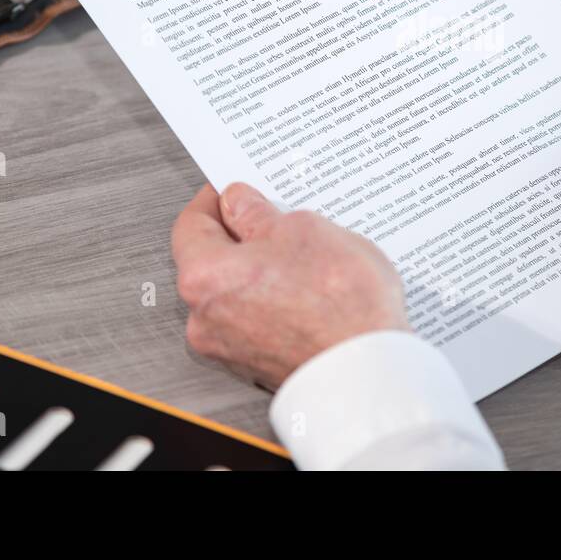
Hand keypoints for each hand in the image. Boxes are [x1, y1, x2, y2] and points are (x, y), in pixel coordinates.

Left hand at [171, 183, 409, 387]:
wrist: (369, 370)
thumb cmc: (339, 304)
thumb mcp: (302, 229)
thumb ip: (259, 213)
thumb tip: (241, 203)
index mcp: (204, 277)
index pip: (192, 224)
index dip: (216, 200)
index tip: (236, 190)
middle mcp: (205, 319)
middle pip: (213, 261)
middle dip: (244, 236)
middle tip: (278, 218)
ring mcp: (230, 348)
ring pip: (239, 292)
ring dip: (264, 271)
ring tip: (306, 256)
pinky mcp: (258, 364)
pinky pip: (258, 319)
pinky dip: (276, 301)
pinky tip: (310, 289)